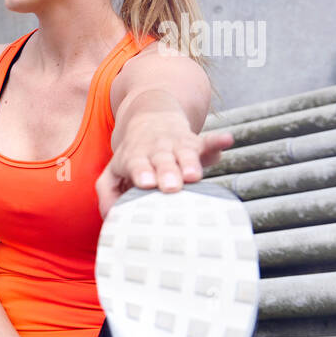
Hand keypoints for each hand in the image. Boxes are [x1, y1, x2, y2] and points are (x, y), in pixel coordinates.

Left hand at [96, 116, 232, 218]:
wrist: (150, 119)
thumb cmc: (131, 158)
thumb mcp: (112, 173)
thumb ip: (108, 195)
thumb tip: (112, 217)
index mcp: (135, 157)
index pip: (136, 164)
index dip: (141, 172)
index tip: (145, 183)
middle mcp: (156, 150)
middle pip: (162, 160)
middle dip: (167, 172)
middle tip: (170, 186)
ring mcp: (177, 145)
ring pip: (185, 153)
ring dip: (190, 163)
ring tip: (194, 175)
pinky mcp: (196, 142)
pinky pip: (209, 140)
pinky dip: (218, 141)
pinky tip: (227, 140)